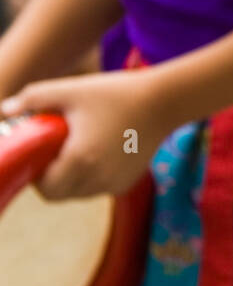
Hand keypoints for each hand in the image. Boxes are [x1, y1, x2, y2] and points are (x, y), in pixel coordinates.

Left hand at [0, 71, 172, 198]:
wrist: (163, 101)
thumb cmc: (115, 93)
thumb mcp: (71, 90)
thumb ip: (33, 99)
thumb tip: (5, 110)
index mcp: (80, 159)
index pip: (45, 188)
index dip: (36, 173)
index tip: (42, 151)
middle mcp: (98, 179)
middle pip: (59, 195)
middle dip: (51, 177)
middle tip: (57, 149)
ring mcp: (115, 184)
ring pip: (78, 193)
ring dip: (71, 177)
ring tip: (80, 145)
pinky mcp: (127, 183)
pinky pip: (97, 188)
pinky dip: (91, 176)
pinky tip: (100, 149)